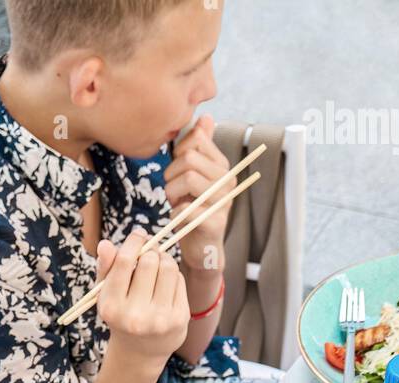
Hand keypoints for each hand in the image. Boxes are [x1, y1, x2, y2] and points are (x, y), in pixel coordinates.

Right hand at [96, 229, 188, 371]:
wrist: (141, 351)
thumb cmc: (121, 314)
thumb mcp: (107, 294)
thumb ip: (106, 269)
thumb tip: (105, 244)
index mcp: (112, 307)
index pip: (125, 262)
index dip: (134, 242)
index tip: (139, 234)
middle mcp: (135, 316)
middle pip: (150, 261)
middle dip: (150, 252)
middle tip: (148, 255)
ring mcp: (159, 319)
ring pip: (169, 267)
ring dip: (164, 260)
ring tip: (157, 267)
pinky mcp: (179, 319)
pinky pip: (179, 281)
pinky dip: (173, 277)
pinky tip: (165, 285)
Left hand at [164, 115, 231, 272]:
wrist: (200, 249)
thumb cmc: (192, 209)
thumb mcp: (192, 175)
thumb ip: (198, 148)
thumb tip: (206, 117)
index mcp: (222, 165)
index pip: (196, 139)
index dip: (177, 151)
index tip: (176, 169)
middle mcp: (227, 180)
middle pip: (190, 157)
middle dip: (171, 173)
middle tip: (171, 189)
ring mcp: (223, 201)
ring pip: (187, 178)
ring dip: (171, 192)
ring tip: (174, 203)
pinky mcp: (215, 223)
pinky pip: (186, 209)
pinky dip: (174, 214)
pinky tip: (177, 219)